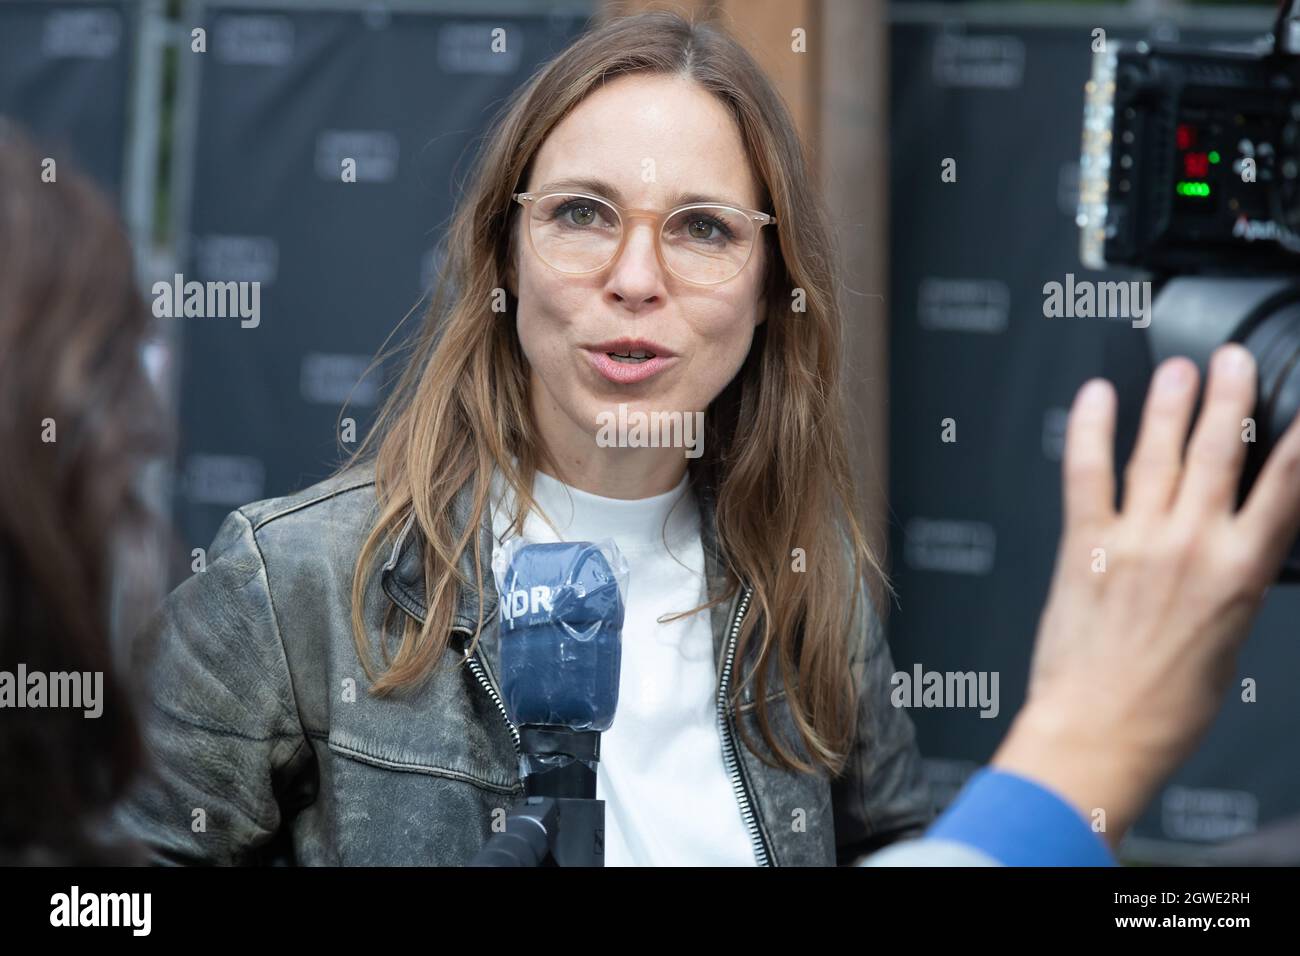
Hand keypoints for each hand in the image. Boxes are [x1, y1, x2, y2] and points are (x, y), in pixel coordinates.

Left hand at [993, 343, 1299, 847]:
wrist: (1100, 732)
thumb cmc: (1166, 705)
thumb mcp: (1229, 639)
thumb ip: (1230, 581)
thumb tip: (1232, 545)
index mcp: (1240, 573)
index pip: (1288, 486)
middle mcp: (1191, 546)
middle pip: (1219, 452)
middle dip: (1230, 396)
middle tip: (1234, 360)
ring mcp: (1135, 541)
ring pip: (1159, 452)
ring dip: (1171, 403)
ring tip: (1182, 368)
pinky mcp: (1085, 546)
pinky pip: (1088, 473)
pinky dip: (1091, 430)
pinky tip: (1095, 398)